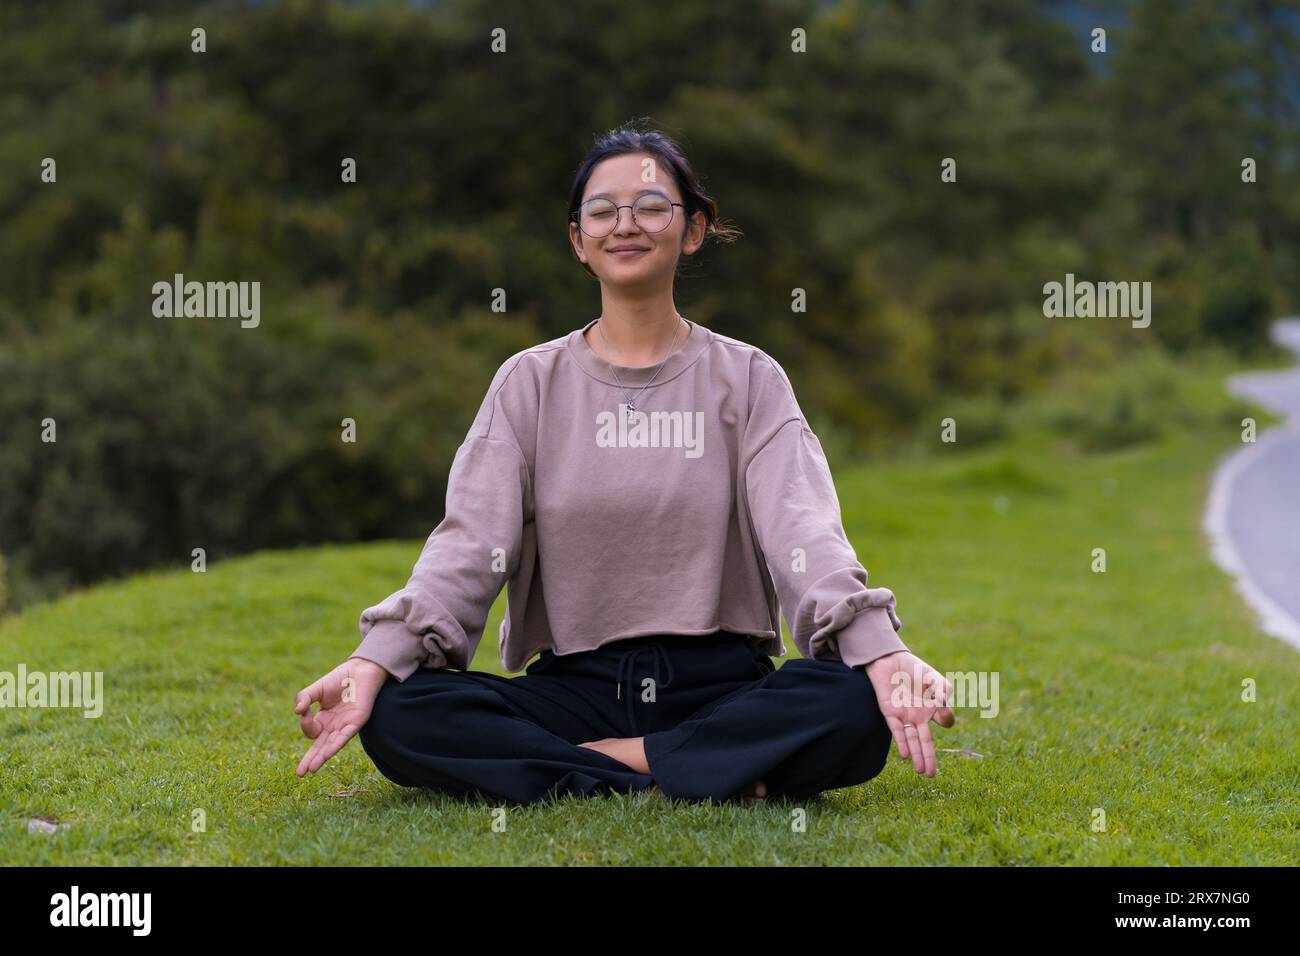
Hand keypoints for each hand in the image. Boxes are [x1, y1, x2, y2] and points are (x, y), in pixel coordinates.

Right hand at [294, 657, 390, 776]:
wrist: (361, 670)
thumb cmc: (339, 679)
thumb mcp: (316, 689)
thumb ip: (304, 698)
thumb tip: (296, 711)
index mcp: (324, 719)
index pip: (310, 730)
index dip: (304, 723)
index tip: (303, 709)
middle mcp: (334, 726)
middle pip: (320, 747)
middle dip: (309, 760)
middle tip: (300, 774)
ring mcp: (346, 725)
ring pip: (331, 745)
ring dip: (321, 757)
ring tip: (311, 770)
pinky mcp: (357, 722)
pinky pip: (345, 737)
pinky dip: (335, 745)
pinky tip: (326, 754)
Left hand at [862, 650, 955, 777]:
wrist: (889, 660)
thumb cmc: (913, 668)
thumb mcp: (932, 676)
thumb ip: (942, 688)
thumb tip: (943, 704)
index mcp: (932, 707)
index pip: (946, 721)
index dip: (948, 717)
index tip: (943, 708)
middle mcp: (919, 716)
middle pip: (926, 741)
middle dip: (929, 758)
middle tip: (931, 776)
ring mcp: (905, 716)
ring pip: (912, 740)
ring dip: (916, 755)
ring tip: (921, 772)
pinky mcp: (890, 712)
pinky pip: (896, 730)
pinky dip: (901, 742)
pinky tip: (905, 755)